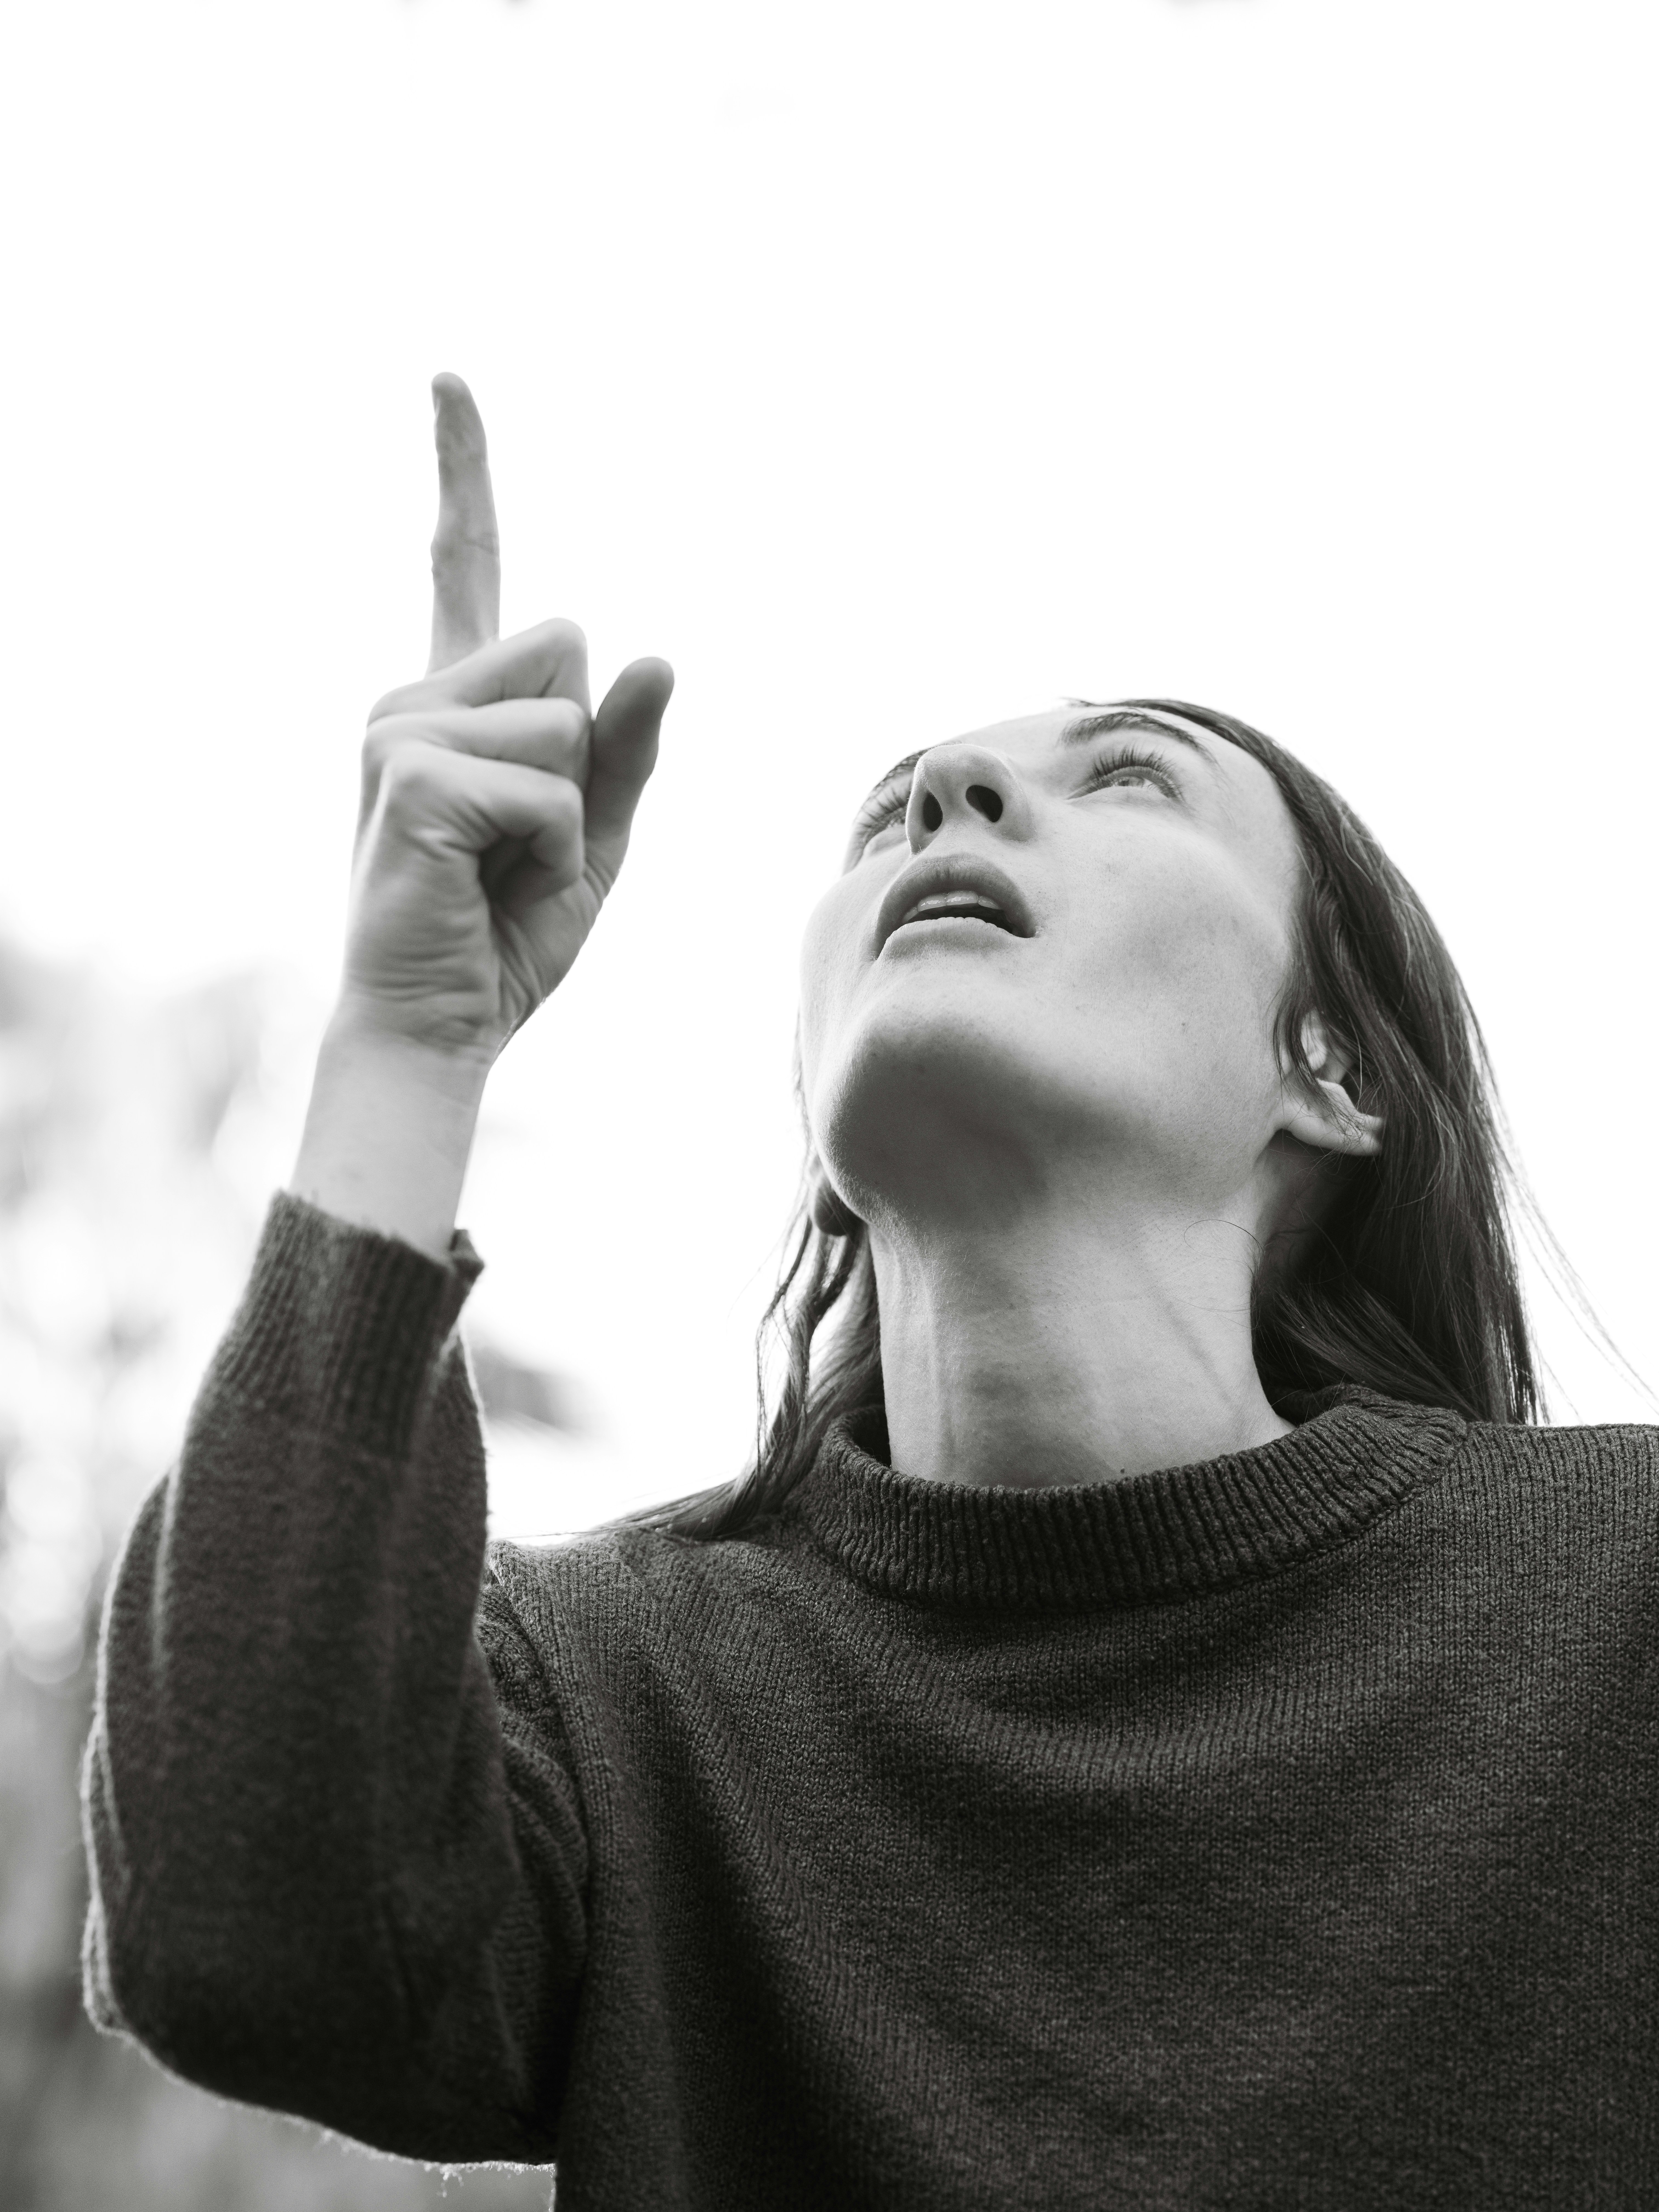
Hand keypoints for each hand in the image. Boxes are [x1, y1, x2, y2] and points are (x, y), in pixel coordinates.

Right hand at [342, 372, 673, 1060]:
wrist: (439, 1022)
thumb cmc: (506, 933)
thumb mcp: (593, 836)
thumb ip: (624, 748)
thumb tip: (657, 655)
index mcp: (454, 703)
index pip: (464, 566)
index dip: (463, 470)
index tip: (450, 375)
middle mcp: (413, 696)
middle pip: (567, 645)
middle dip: (580, 752)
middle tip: (519, 841)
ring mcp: (402, 729)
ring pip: (567, 716)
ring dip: (568, 810)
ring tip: (503, 866)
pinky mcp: (417, 775)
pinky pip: (552, 783)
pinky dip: (554, 848)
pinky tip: (491, 881)